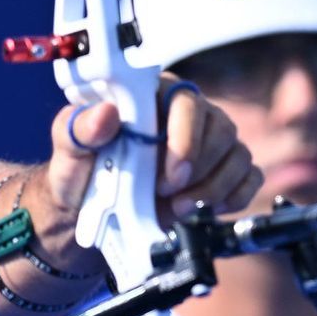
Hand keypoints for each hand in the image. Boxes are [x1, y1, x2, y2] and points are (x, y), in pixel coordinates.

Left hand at [43, 84, 260, 231]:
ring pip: (238, 154)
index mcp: (152, 97)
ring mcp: (208, 144)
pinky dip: (236, 196)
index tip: (170, 176)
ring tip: (181, 209)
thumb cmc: (80, 175)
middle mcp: (186, 116)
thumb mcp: (68, 152)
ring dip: (215, 188)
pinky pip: (249, 176)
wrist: (89, 218)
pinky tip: (209, 209)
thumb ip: (78, 130)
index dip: (185, 139)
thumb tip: (106, 113)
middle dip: (200, 170)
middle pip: (221, 129)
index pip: (186, 102)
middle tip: (168, 195)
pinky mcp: (220, 173)